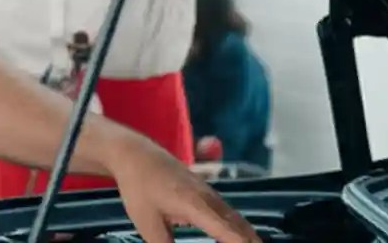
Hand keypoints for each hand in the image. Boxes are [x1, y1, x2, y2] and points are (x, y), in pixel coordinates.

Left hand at [106, 137, 259, 242]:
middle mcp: (209, 197)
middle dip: (251, 241)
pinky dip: (239, 226)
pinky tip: (241, 236)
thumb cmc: (139, 187)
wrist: (136, 154)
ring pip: (236, 217)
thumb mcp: (147, 223)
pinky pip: (229, 211)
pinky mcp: (205, 190)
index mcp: (196, 205)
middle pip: (238, 224)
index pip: (228, 231)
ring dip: (248, 235)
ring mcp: (209, 191)